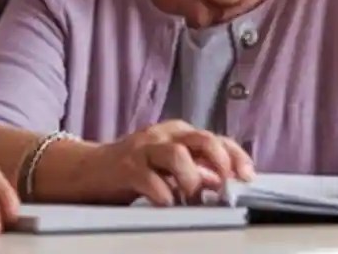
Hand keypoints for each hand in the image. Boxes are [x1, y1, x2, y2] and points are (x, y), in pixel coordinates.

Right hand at [89, 120, 255, 205]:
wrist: (90, 169)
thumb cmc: (135, 168)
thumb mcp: (170, 167)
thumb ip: (196, 170)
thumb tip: (221, 182)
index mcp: (179, 133)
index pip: (216, 139)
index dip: (236, 156)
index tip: (248, 176)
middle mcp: (164, 135)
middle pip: (202, 139)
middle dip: (220, 163)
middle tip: (225, 187)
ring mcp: (144, 148)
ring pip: (177, 155)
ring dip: (191, 180)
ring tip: (192, 199)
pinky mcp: (126, 166)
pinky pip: (150, 178)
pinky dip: (164, 193)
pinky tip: (168, 203)